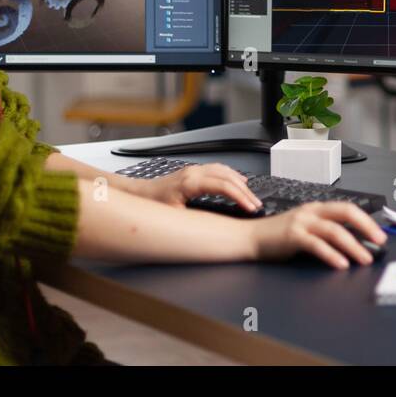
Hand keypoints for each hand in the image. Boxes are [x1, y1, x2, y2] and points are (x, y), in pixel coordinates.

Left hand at [141, 163, 262, 212]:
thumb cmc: (152, 205)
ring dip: (240, 182)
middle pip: (228, 177)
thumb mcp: (173, 217)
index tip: (251, 208)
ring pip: (225, 170)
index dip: (240, 197)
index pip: (223, 186)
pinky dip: (232, 176)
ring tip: (251, 196)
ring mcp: (194, 170)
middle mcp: (194, 172)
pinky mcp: (193, 172)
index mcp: (190, 183)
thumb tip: (213, 227)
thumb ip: (193, 219)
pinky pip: (218, 169)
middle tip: (256, 204)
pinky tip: (237, 182)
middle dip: (245, 191)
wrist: (139, 194)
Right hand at [251, 202, 387, 268]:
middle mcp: (311, 212)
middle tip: (380, 242)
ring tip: (365, 258)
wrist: (250, 238)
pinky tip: (341, 264)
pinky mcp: (292, 236)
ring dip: (353, 245)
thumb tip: (353, 245)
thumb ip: (325, 233)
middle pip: (346, 213)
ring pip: (334, 230)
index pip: (348, 208)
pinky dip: (331, 255)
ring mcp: (301, 222)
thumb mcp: (305, 230)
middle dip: (366, 227)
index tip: (379, 234)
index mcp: (317, 208)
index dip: (366, 220)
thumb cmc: (278, 237)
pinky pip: (317, 245)